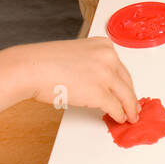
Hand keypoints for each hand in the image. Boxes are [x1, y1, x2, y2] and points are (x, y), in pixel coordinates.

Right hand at [20, 37, 138, 122]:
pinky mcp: (99, 93)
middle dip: (130, 96)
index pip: (120, 67)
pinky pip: (115, 107)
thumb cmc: (45, 62)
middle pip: (126, 81)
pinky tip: (120, 118)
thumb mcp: (77, 53)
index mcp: (103, 45)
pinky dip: (120, 115)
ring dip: (129, 108)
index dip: (125, 82)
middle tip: (133, 106)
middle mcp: (108, 56)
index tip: (127, 90)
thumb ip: (91, 63)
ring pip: (125, 95)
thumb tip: (98, 81)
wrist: (31, 68)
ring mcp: (105, 74)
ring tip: (131, 116)